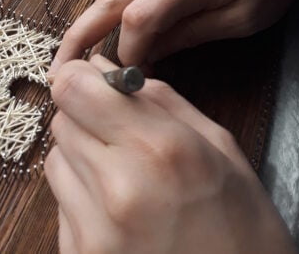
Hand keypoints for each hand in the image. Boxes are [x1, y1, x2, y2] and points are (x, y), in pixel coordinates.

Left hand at [45, 55, 294, 253]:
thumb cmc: (242, 225)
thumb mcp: (217, 146)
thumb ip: (157, 99)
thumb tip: (101, 67)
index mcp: (161, 149)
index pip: (73, 88)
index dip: (79, 77)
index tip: (94, 82)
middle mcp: (120, 188)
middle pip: (62, 120)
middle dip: (85, 115)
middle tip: (118, 131)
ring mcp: (96, 232)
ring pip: (56, 159)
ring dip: (80, 156)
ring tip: (122, 174)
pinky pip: (60, 204)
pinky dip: (81, 196)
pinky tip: (118, 210)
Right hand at [49, 0, 298, 70]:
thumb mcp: (239, 21)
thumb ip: (188, 35)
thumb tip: (146, 56)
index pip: (139, 19)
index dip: (128, 53)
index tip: (131, 78)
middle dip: (80, 38)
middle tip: (59, 72)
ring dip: (97, 6)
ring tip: (106, 33)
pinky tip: (124, 0)